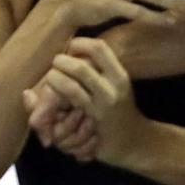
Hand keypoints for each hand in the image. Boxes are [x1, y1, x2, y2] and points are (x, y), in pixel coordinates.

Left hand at [29, 37, 143, 163]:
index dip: (79, 43)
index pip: (99, 47)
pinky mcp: (95, 120)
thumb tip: (71, 58)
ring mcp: (105, 103)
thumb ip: (96, 75)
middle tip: (53, 64)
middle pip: (82, 66)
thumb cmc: (120, 114)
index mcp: (119, 74)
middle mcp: (114, 85)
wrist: (136, 142)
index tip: (68, 48)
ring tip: (49, 78)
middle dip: (61, 63)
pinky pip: (72, 105)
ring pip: (73, 85)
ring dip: (54, 80)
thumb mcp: (114, 90)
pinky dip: (56, 99)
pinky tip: (50, 99)